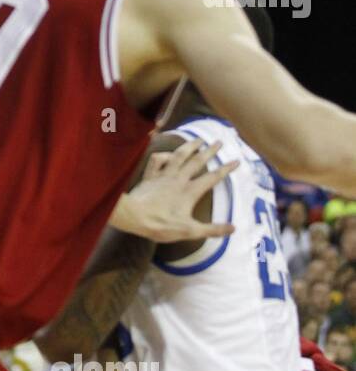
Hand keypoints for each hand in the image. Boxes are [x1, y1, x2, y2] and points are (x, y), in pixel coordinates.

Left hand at [111, 139, 235, 242]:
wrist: (133, 216)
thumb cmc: (160, 224)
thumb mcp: (189, 231)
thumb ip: (212, 229)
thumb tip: (233, 228)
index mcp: (190, 191)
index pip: (213, 177)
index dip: (226, 169)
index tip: (236, 160)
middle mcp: (179, 179)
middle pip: (197, 161)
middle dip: (210, 151)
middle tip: (219, 141)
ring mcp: (163, 176)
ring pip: (178, 156)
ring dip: (189, 146)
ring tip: (198, 139)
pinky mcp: (150, 176)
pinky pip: (157, 160)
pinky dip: (163, 155)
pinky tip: (169, 155)